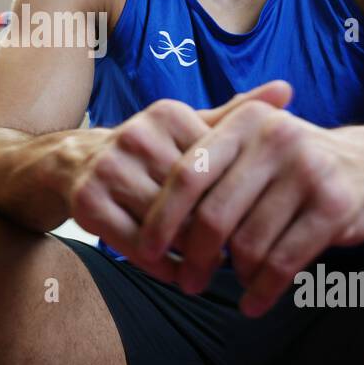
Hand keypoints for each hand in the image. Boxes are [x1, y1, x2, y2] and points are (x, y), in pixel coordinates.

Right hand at [65, 81, 292, 282]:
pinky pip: (137, 246)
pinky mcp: (88, 201)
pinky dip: (161, 266)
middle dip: (217, 234)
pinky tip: (176, 273)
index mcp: (167, 114)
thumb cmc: (151, 152)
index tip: (253, 225)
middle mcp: (135, 135)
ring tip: (209, 270)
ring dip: (190, 256)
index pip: (216, 168)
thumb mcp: (189, 129)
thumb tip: (287, 91)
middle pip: (193, 199)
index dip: (237, 202)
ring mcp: (109, 168)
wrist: (76, 162)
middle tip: (238, 259)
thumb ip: (236, 115)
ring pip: (167, 226)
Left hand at [136, 83, 363, 315]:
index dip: (161, 218)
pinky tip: (253, 304)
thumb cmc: (292, 164)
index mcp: (245, 123)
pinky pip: (283, 262)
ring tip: (233, 283)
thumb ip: (204, 166)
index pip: (188, 174)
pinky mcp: (335, 206)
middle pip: (213, 215)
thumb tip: (143, 216)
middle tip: (187, 283)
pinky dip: (262, 291)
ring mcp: (308, 171)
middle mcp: (275, 139)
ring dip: (234, 274)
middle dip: (194, 258)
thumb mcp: (251, 146)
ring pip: (248, 244)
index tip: (145, 251)